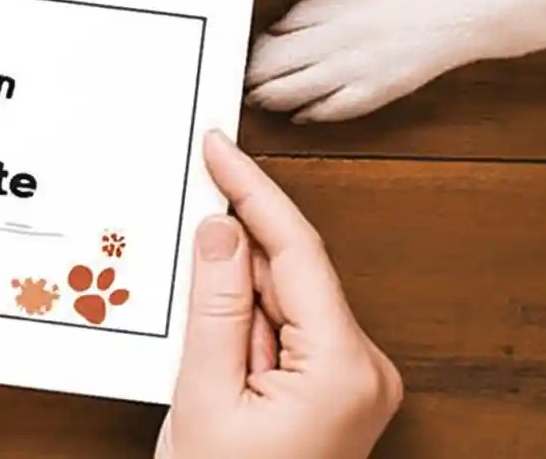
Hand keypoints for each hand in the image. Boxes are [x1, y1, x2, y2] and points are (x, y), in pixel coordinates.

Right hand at [156, 130, 401, 458]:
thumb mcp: (206, 398)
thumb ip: (216, 306)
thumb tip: (220, 230)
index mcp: (342, 366)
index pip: (295, 251)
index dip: (253, 189)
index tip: (221, 148)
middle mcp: (363, 367)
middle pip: (289, 274)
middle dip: (230, 260)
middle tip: (182, 231)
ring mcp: (352, 379)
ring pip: (281, 302)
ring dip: (233, 305)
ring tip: (202, 356)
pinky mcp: (333, 386)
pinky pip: (283, 330)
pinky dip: (244, 327)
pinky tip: (215, 352)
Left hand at [246, 0, 545, 121]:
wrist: (468, 11)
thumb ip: (326, 6)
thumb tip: (289, 21)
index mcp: (336, 6)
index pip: (280, 27)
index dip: (256, 43)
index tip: (240, 52)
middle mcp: (339, 33)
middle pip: (277, 58)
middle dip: (251, 73)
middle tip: (234, 82)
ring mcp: (357, 64)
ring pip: (295, 85)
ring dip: (269, 95)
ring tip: (253, 100)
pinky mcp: (376, 89)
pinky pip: (333, 106)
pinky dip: (310, 113)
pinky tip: (297, 116)